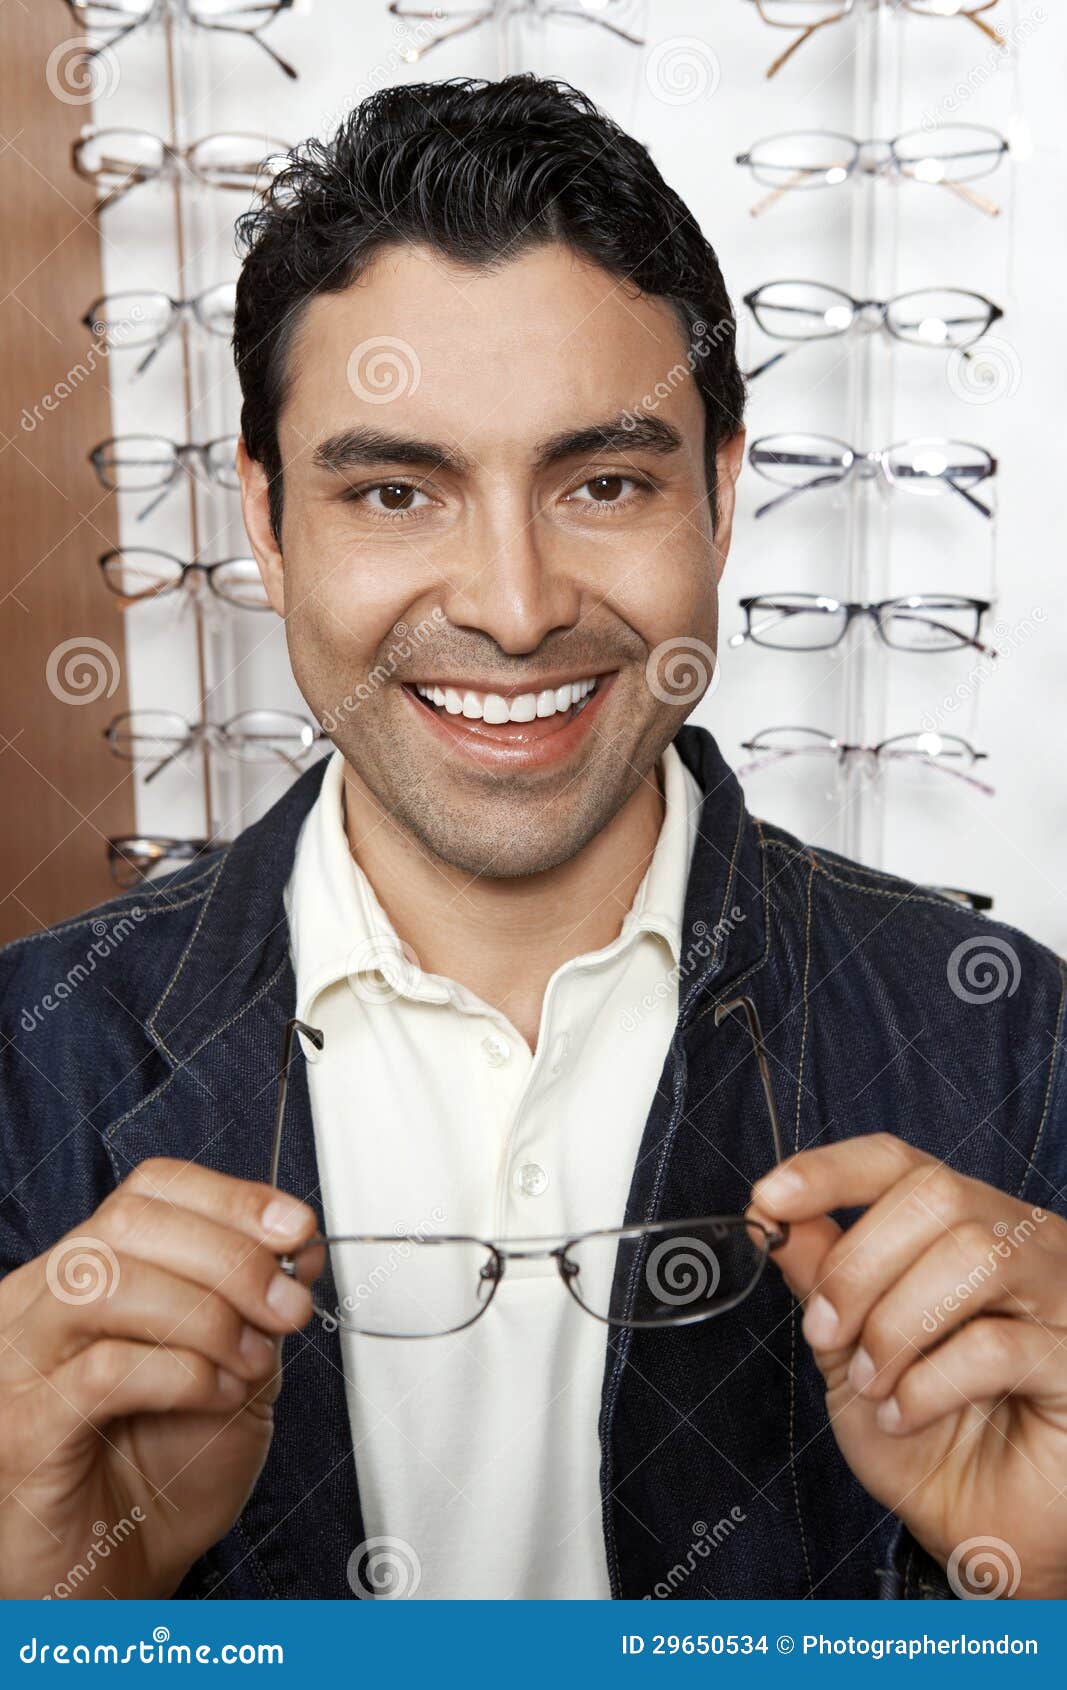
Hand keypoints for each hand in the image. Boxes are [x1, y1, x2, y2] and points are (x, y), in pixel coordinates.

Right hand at [0, 1158, 318, 1598]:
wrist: (120, 1587)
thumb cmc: (163, 1481)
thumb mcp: (232, 1371)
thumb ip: (254, 1305)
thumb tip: (298, 1245)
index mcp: (86, 1276)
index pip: (146, 1191)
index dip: (229, 1197)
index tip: (295, 1227)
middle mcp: (38, 1306)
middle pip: (128, 1223)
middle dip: (230, 1255)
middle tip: (286, 1305)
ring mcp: (19, 1365)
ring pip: (106, 1282)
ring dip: (207, 1314)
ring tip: (252, 1360)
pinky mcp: (24, 1431)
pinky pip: (104, 1371)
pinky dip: (182, 1373)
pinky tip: (218, 1395)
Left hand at [749, 1133, 1066, 1598]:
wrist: (983, 1534)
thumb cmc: (925, 1437)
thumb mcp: (849, 1353)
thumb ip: (819, 1279)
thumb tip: (773, 1217)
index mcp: (960, 1227)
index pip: (901, 1163)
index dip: (832, 1170)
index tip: (769, 1199)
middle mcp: (1020, 1243)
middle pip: (935, 1195)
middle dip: (859, 1264)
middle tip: (826, 1331)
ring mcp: (1060, 1296)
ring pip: (975, 1252)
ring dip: (896, 1324)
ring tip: (873, 1381)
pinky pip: (997, 1346)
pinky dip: (930, 1382)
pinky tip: (906, 1414)